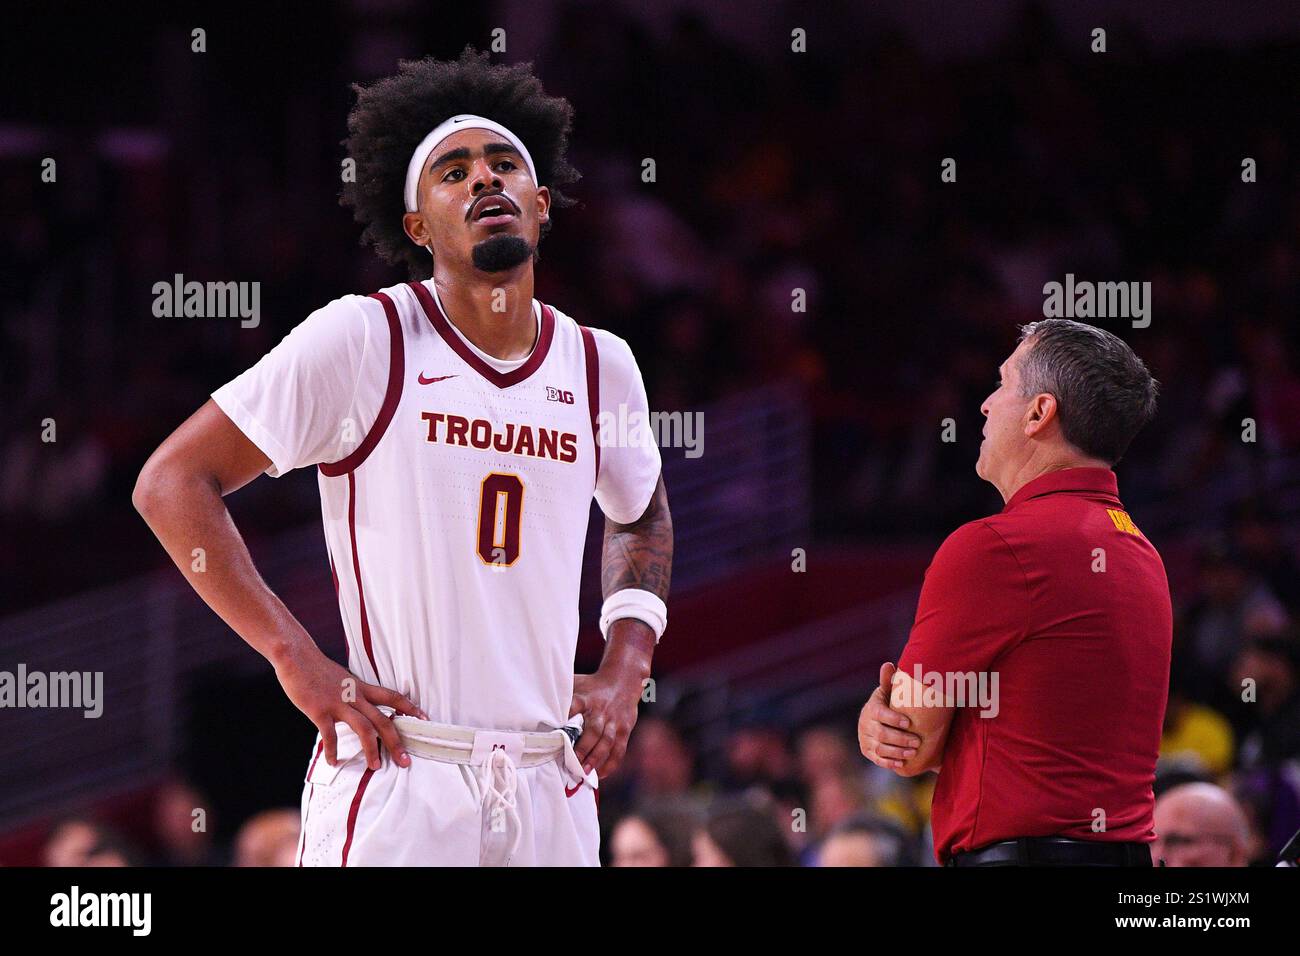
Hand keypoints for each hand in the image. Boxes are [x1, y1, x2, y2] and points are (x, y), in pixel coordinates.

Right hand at [274, 642, 425, 770]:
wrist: (296, 656)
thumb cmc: (317, 669)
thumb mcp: (343, 678)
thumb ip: (353, 692)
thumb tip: (360, 705)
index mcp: (362, 687)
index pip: (392, 697)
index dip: (410, 708)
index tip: (425, 719)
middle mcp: (355, 695)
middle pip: (384, 720)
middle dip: (396, 742)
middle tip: (405, 761)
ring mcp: (338, 703)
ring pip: (364, 729)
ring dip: (372, 750)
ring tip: (375, 767)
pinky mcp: (320, 710)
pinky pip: (330, 735)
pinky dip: (333, 751)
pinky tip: (334, 761)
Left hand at [568, 621, 652, 777]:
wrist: (623, 680)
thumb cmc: (592, 686)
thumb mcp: (576, 684)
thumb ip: (560, 695)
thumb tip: (534, 703)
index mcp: (585, 699)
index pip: (574, 708)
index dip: (565, 720)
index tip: (554, 735)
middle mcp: (600, 710)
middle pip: (593, 731)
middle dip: (582, 749)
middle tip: (571, 765)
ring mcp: (614, 721)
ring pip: (607, 742)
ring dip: (596, 758)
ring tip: (585, 773)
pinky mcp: (624, 729)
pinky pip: (619, 749)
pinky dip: (611, 763)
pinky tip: (601, 774)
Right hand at [858, 661, 921, 771]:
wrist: (880, 721)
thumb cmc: (890, 703)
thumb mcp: (889, 692)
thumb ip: (889, 680)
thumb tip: (888, 664)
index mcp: (871, 708)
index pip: (879, 713)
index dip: (893, 718)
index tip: (908, 722)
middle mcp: (865, 724)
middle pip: (881, 734)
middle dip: (899, 738)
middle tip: (917, 741)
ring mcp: (865, 739)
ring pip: (880, 748)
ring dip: (897, 752)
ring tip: (913, 752)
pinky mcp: (868, 752)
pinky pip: (878, 759)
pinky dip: (890, 762)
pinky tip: (902, 763)